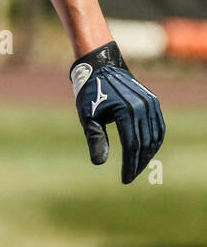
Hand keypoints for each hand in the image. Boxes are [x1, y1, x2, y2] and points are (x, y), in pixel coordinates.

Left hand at [69, 41, 164, 183]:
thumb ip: (95, 139)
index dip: (130, 165)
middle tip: (130, 177)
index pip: (132, 146)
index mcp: (127, 111)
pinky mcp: (153, 102)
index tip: (125, 180)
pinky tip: (145, 152)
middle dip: (138, 163)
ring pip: (155, 137)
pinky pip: (158, 127)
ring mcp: (151, 104)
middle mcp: (143, 107)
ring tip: (136, 168)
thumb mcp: (88, 116)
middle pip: (145, 144)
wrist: (100, 67)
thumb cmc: (90, 92)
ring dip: (147, 155)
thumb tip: (99, 163)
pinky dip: (153, 142)